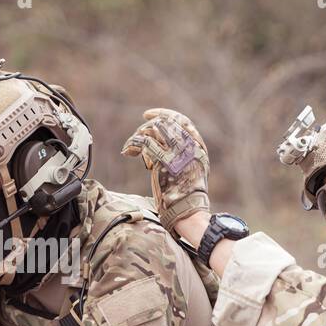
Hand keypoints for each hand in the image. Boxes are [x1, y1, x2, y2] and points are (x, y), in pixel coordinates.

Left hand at [120, 108, 209, 226]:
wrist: (188, 210)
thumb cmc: (186, 195)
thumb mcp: (191, 170)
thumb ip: (182, 154)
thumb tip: (159, 143)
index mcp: (198, 146)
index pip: (182, 121)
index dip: (163, 115)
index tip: (148, 115)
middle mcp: (189, 145)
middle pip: (165, 122)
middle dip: (147, 126)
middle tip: (137, 136)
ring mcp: (177, 152)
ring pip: (154, 129)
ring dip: (139, 135)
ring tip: (132, 147)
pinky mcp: (164, 161)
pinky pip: (145, 142)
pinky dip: (133, 144)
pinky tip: (127, 152)